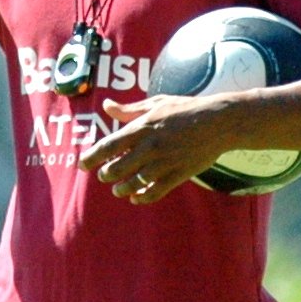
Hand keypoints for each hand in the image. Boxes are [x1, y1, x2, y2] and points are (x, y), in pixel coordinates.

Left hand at [78, 94, 230, 204]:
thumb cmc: (185, 109)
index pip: (108, 146)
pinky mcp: (178, 175)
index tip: (82, 164)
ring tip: (118, 189)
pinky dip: (142, 198)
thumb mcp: (156, 103)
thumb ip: (129, 110)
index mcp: (142, 127)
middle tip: (104, 175)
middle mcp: (150, 146)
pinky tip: (136, 198)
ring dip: (121, 189)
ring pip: (133, 184)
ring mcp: (164, 162)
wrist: (217, 122)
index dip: (92, 157)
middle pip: (117, 168)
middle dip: (106, 175)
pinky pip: (154, 192)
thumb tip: (107, 105)